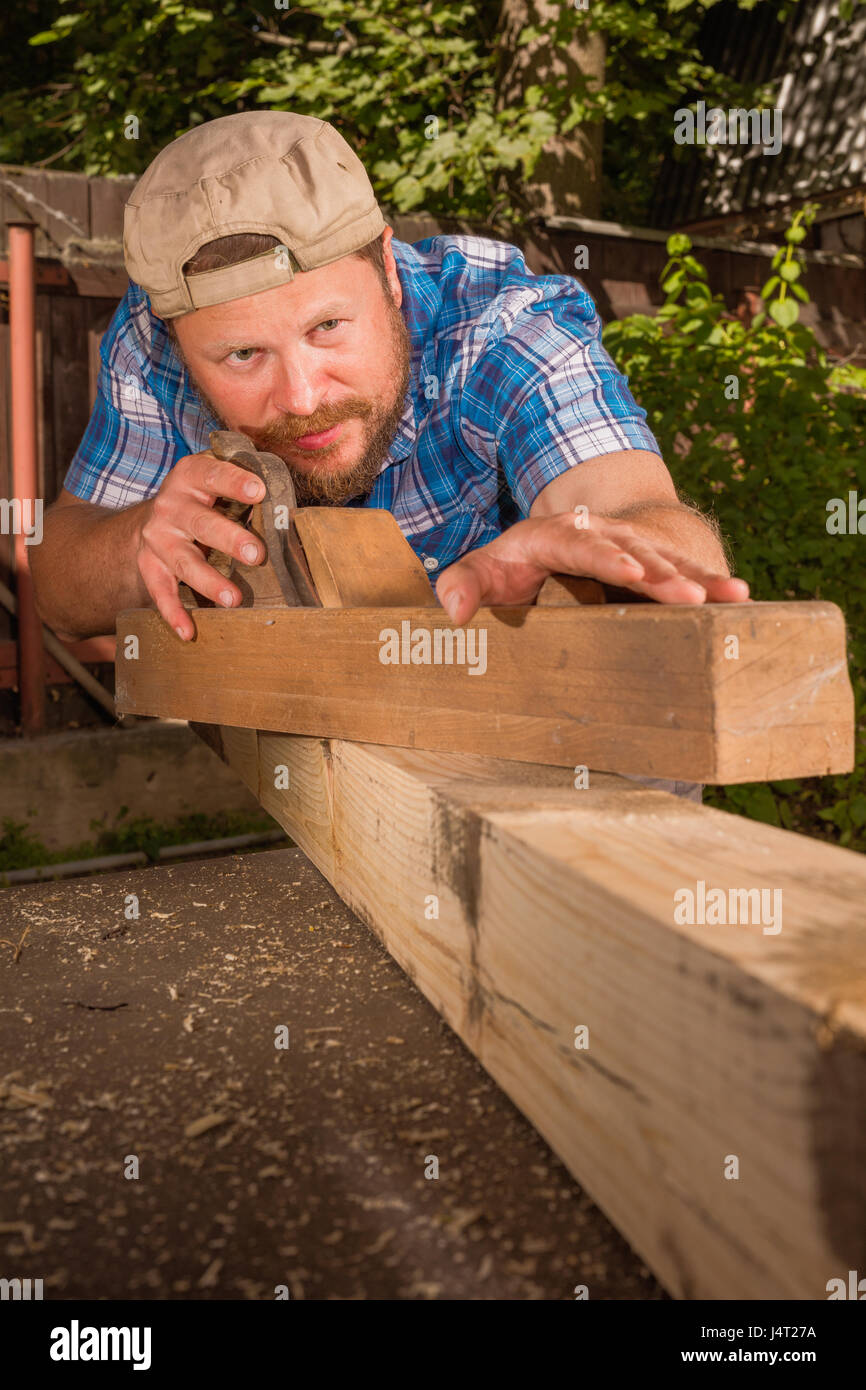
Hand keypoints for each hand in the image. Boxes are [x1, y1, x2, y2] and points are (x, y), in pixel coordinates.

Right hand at [136, 450, 266, 639]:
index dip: (234, 482)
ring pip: (184, 561)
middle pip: (201, 523)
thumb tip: (291, 503)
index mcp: (191, 477)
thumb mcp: (216, 480)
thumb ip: (245, 484)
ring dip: (209, 581)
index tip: (259, 491)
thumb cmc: (202, 498)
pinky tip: (188, 631)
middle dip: (229, 539)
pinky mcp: (150, 565)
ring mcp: (159, 538)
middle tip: (255, 553)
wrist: (154, 519)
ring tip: (233, 599)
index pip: (212, 474)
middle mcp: (171, 506)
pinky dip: (173, 612)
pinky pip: (161, 591)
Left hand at [436, 510, 749, 622]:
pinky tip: (739, 600)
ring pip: (669, 561)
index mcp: (559, 537)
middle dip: (664, 574)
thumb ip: (466, 583)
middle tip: (690, 596)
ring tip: (731, 597)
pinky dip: (711, 585)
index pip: (585, 545)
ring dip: (700, 579)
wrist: (553, 541)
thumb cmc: (516, 565)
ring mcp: (633, 548)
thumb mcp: (487, 568)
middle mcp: (603, 537)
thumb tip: (452, 610)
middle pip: (637, 553)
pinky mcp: (655, 565)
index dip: (609, 557)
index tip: (631, 570)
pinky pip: (686, 573)